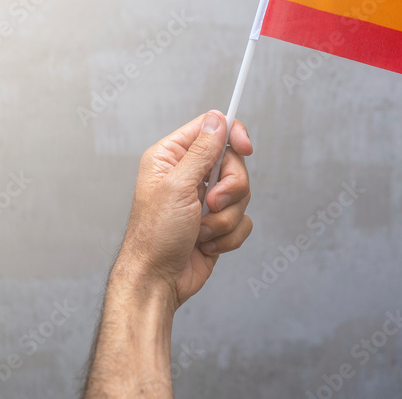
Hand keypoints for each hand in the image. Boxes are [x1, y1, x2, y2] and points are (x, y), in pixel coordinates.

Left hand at [116, 110, 253, 307]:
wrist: (158, 280)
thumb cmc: (155, 235)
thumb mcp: (177, 186)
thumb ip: (201, 152)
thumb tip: (218, 120)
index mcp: (171, 157)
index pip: (211, 128)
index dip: (232, 134)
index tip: (245, 148)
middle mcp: (189, 175)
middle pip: (233, 163)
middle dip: (229, 188)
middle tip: (211, 204)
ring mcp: (204, 200)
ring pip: (241, 194)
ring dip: (225, 218)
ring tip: (202, 231)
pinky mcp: (217, 223)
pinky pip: (243, 220)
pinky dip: (228, 235)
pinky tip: (206, 245)